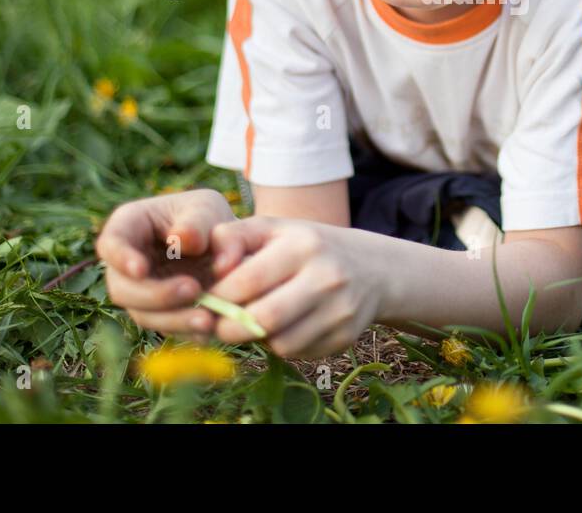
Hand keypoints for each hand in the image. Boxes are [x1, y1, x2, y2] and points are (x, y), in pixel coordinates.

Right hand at [95, 188, 237, 341]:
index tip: (141, 270)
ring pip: (143, 314)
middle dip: (155, 294)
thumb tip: (183, 240)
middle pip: (122, 288)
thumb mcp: (206, 207)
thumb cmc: (207, 216)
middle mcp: (126, 265)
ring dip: (173, 319)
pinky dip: (187, 329)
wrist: (224, 245)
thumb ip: (197, 222)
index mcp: (129, 226)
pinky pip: (166, 328)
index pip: (111, 243)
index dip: (120, 258)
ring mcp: (140, 293)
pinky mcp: (159, 314)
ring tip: (207, 318)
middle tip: (193, 289)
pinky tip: (211, 326)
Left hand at [206, 217, 383, 359]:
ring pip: (280, 343)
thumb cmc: (307, 247)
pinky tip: (286, 326)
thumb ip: (234, 237)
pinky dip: (283, 344)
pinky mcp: (345, 336)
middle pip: (264, 319)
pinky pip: (299, 353)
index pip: (248, 280)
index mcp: (303, 245)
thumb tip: (214, 268)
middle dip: (230, 328)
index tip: (209, 298)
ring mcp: (340, 310)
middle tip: (219, 324)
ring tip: (256, 320)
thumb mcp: (274, 229)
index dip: (219, 296)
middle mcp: (326, 277)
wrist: (372, 269)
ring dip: (258, 338)